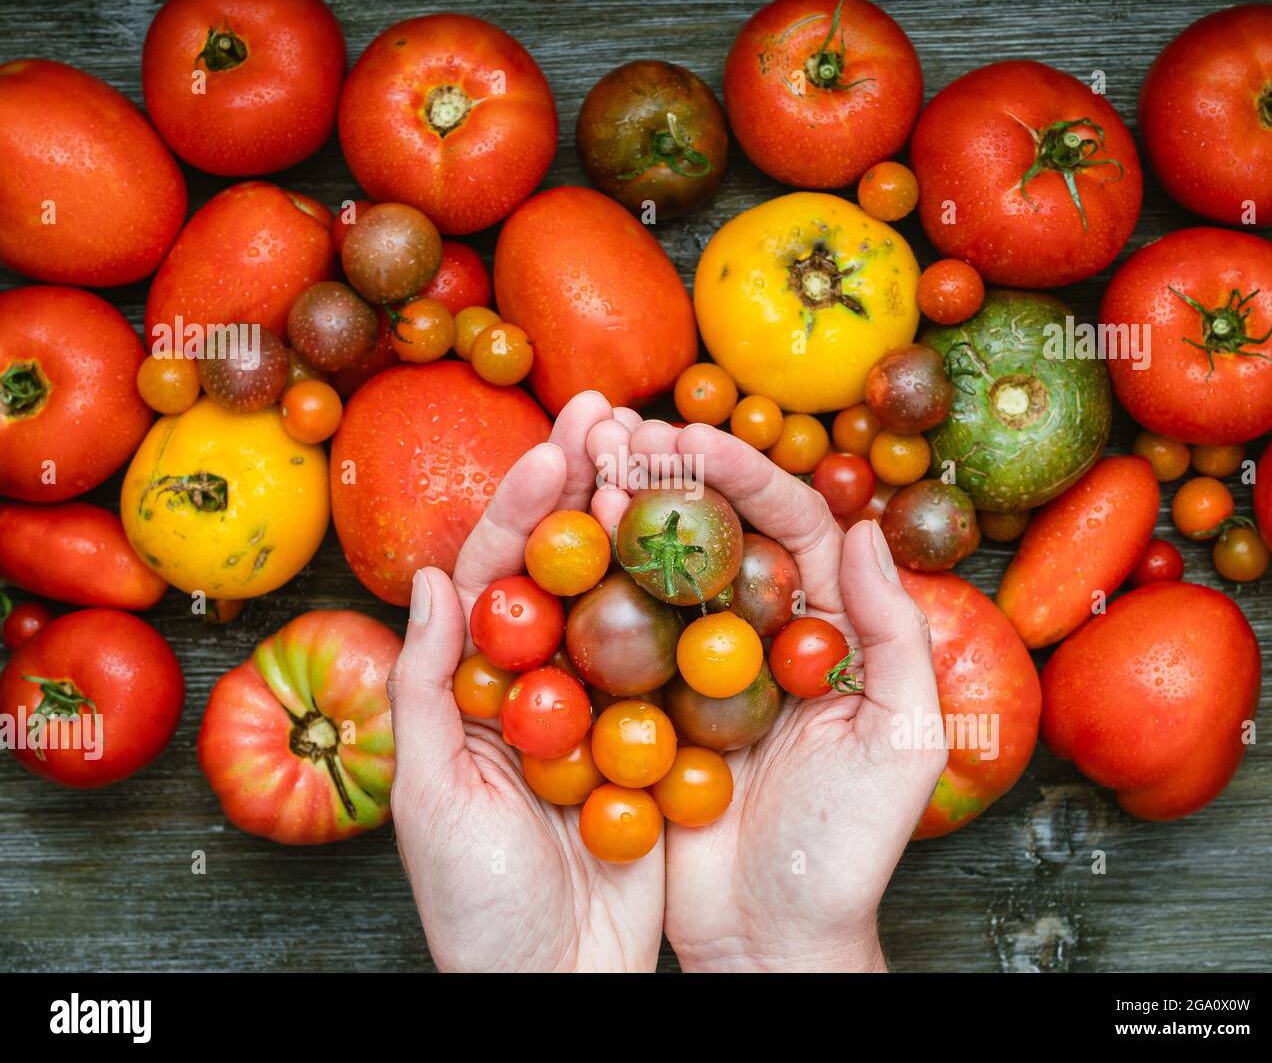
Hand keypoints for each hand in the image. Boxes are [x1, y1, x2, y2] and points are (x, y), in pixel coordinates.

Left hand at [386, 392, 665, 971]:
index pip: (495, 574)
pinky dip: (691, 604)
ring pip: (621, 598)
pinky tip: (719, 548)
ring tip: (669, 457)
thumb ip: (430, 685)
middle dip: (584, 487)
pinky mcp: (655, 736)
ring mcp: (600, 703)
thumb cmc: (476, 901)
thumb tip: (432, 576)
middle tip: (614, 413)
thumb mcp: (435, 795)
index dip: (522, 507)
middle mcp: (539, 679)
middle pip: (563, 567)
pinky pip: (672, 660)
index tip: (556, 445)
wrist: (558, 980)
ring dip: (643, 527)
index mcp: (476, 684)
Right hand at [587, 419, 946, 971]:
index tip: (693, 443)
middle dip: (673, 478)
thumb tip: (863, 530)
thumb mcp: (901, 741)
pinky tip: (557, 551)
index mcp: (828, 631)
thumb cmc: (849, 849)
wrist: (772, 938)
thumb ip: (894, 635)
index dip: (745, 477)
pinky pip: (620, 637)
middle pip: (719, 536)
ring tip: (581, 469)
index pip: (791, 528)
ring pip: (662, 574)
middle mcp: (762, 637)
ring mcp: (701, 671)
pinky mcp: (650, 707)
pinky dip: (591, 591)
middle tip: (620, 436)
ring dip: (625, 518)